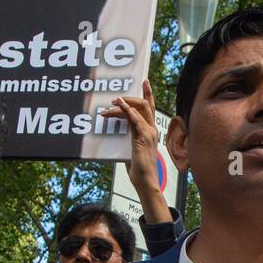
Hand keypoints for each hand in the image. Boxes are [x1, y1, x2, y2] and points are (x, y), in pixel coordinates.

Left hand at [115, 80, 169, 225]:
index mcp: (150, 131)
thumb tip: (116, 134)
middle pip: (145, 104)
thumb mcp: (131, 150)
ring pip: (139, 108)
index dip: (148, 93)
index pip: (150, 108)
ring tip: (111, 104)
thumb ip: (128, 139)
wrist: (145, 180)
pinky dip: (126, 110)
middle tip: (116, 96)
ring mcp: (148, 132)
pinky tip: (118, 106)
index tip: (144, 82)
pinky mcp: (142, 137)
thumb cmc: (138, 169)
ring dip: (124, 103)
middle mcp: (151, 129)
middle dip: (131, 96)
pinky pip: (134, 119)